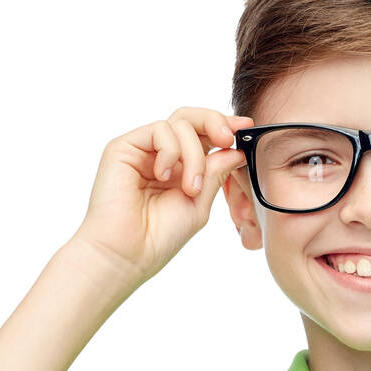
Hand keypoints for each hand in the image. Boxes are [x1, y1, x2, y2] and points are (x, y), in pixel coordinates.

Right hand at [71, 107, 253, 286]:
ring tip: (191, 188)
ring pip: (180, 124)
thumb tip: (236, 149)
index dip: (225, 127)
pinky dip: (171, 152)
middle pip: (191, 118)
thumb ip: (216, 173)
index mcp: (181, 167)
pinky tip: (164, 177)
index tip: (247, 127)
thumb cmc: (160, 236)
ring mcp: (142, 149)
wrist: (128, 253)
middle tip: (228, 139)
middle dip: (216, 122)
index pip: (205, 135)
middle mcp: (161, 154)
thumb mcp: (200, 203)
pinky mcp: (124, 147)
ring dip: (194, 156)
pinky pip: (160, 130)